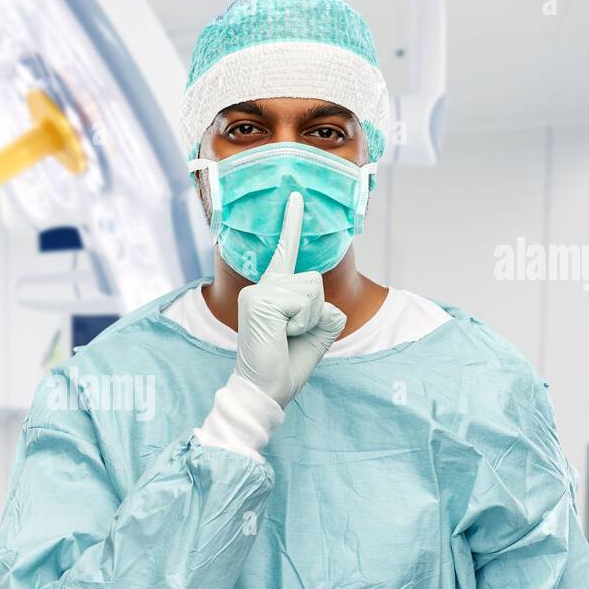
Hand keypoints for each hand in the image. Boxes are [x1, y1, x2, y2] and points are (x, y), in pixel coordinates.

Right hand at [234, 192, 346, 408]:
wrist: (265, 391)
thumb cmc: (286, 367)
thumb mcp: (316, 335)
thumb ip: (326, 313)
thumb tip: (331, 304)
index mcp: (273, 292)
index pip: (285, 253)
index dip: (291, 224)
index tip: (297, 198)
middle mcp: (262, 286)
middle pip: (314, 280)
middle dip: (317, 312)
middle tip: (291, 336)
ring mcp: (258, 292)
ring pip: (312, 289)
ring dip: (310, 318)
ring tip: (285, 337)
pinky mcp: (259, 300)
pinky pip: (303, 301)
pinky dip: (302, 323)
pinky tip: (281, 336)